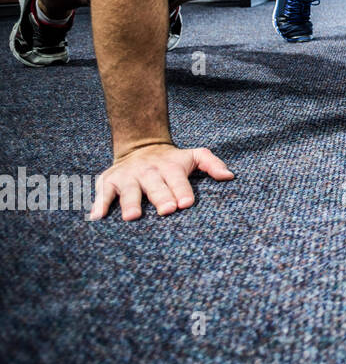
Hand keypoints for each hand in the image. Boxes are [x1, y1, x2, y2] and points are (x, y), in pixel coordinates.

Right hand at [90, 142, 233, 220]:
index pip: (178, 179)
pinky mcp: (108, 182)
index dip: (182, 191)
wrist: (140, 146)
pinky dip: (99, 204)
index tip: (186, 203)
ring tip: (133, 216)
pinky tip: (97, 217)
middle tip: (167, 211)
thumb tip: (230, 176)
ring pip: (129, 190)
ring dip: (131, 202)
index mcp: (170, 167)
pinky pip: (102, 193)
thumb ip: (212, 164)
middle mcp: (148, 171)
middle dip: (161, 197)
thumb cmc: (173, 161)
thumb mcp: (194, 156)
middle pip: (155, 186)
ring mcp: (128, 177)